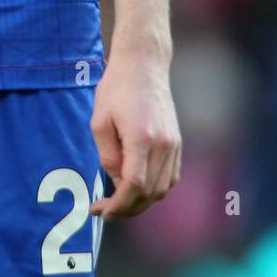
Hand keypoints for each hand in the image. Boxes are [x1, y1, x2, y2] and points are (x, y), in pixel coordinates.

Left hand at [89, 52, 180, 220]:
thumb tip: (116, 182)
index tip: (100, 211)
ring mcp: (174, 145)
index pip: (134, 186)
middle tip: (105, 211)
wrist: (144, 65)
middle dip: (127, 209)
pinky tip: (137, 189)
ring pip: (162, 189)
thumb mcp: (99, 121)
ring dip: (141, 203)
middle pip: (150, 193)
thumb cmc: (116, 88)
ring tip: (119, 203)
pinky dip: (155, 190)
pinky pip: (170, 177)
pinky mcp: (177, 143)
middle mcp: (163, 145)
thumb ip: (108, 156)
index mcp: (142, 138)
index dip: (118, 205)